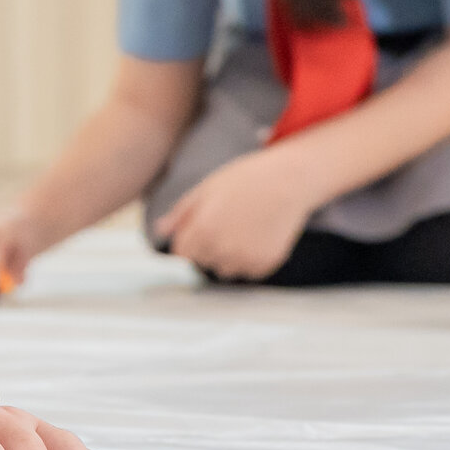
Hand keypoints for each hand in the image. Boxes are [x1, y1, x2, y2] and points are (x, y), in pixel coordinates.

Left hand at [155, 148, 317, 281]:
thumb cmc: (246, 179)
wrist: (289, 181)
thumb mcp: (207, 188)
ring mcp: (245, 259)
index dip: (189, 240)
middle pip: (203, 262)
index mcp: (203, 230)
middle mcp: (222, 250)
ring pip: (225, 269)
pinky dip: (250, 258)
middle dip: (208, 247)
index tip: (201, 227)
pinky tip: (258, 234)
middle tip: (228, 221)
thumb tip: (160, 230)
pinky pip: (248, 271)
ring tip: (244, 227)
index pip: (182, 253)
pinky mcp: (265, 265)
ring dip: (228, 256)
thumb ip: (181, 213)